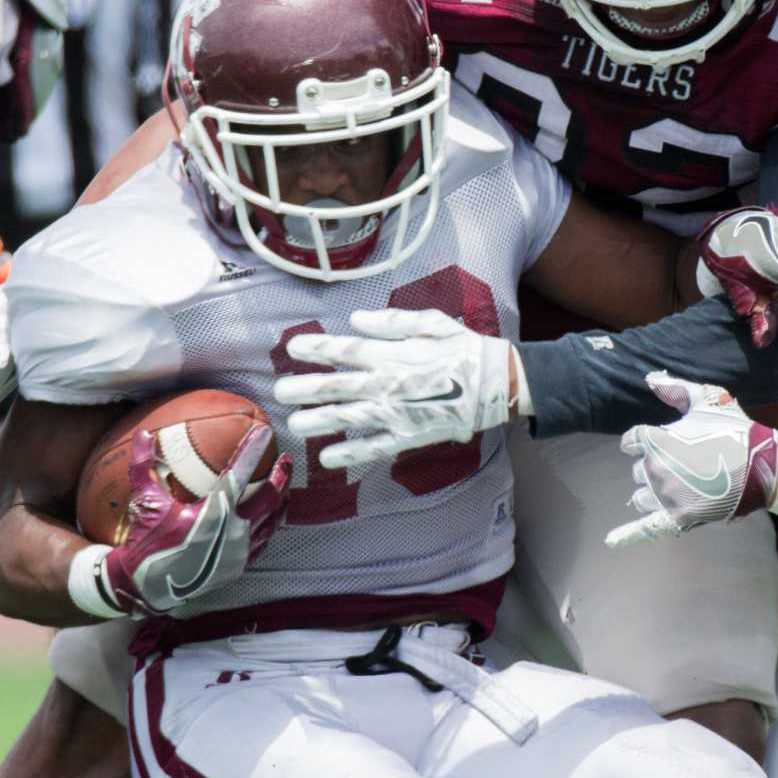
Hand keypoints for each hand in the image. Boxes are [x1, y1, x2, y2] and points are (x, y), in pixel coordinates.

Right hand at [77, 425, 290, 616]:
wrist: (147, 586)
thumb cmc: (146, 541)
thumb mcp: (145, 501)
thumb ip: (144, 464)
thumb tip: (144, 433)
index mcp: (212, 512)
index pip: (239, 474)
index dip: (252, 449)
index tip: (265, 432)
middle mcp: (232, 531)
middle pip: (269, 498)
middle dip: (281, 476)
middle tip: (285, 459)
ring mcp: (239, 551)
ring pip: (272, 521)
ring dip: (281, 500)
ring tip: (284, 486)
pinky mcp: (238, 566)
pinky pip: (263, 541)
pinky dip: (270, 525)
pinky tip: (270, 517)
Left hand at [273, 309, 512, 469]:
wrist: (498, 383)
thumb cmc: (464, 348)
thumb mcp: (432, 321)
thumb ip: (391, 321)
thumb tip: (355, 318)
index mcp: (392, 354)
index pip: (345, 350)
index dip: (316, 349)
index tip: (292, 349)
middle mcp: (388, 384)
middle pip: (337, 386)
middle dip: (304, 389)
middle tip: (279, 392)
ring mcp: (398, 413)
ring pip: (349, 418)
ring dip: (318, 422)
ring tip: (294, 424)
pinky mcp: (410, 436)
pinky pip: (375, 448)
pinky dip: (351, 454)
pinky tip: (327, 459)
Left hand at [608, 372, 777, 546]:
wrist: (762, 465)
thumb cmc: (736, 430)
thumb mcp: (708, 400)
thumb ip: (676, 389)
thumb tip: (649, 378)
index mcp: (656, 440)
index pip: (631, 441)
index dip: (641, 441)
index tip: (653, 442)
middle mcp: (655, 469)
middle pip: (638, 471)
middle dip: (655, 466)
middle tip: (685, 463)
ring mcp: (665, 496)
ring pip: (642, 496)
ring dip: (653, 492)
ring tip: (680, 486)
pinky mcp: (678, 518)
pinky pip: (646, 529)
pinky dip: (627, 536)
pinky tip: (610, 541)